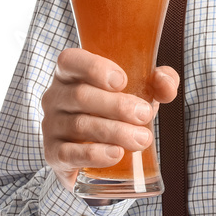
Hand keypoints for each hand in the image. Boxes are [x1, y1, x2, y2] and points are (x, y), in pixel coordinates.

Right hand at [40, 48, 179, 191]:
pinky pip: (69, 153)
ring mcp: (51, 126)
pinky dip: (94, 154)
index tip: (122, 81)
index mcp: (72, 73)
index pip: (70, 60)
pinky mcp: (53, 155)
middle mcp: (55, 96)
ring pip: (79, 125)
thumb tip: (164, 82)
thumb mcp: (142, 90)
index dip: (94, 68)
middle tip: (144, 115)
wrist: (98, 151)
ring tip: (141, 139)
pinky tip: (116, 154)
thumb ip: (161, 80)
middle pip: (81, 96)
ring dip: (114, 132)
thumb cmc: (119, 109)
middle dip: (118, 106)